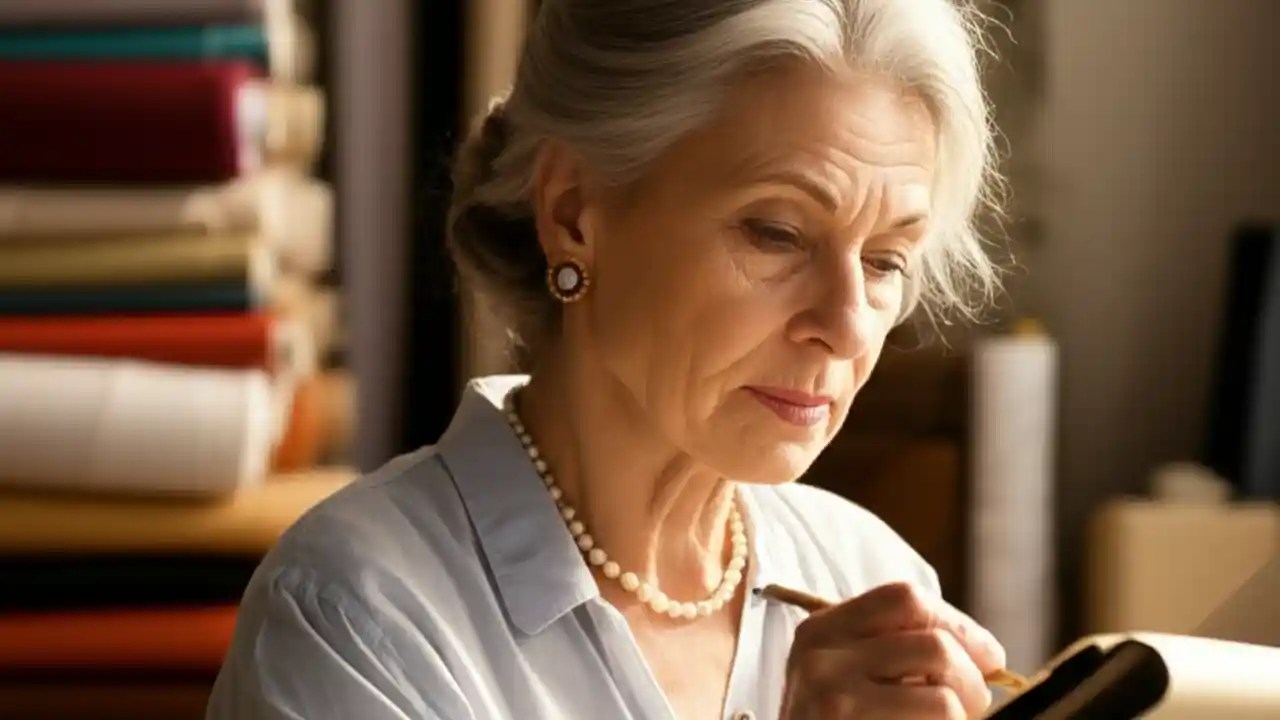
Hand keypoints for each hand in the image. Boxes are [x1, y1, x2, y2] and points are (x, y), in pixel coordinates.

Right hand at [780, 582, 1006, 718]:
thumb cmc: (830, 719)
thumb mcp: (843, 670)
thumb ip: (893, 648)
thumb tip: (986, 655)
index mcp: (823, 628)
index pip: (906, 598)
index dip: (959, 624)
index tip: (987, 655)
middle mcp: (822, 657)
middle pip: (936, 646)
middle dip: (974, 679)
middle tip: (975, 704)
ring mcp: (835, 700)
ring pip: (945, 699)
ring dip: (965, 717)